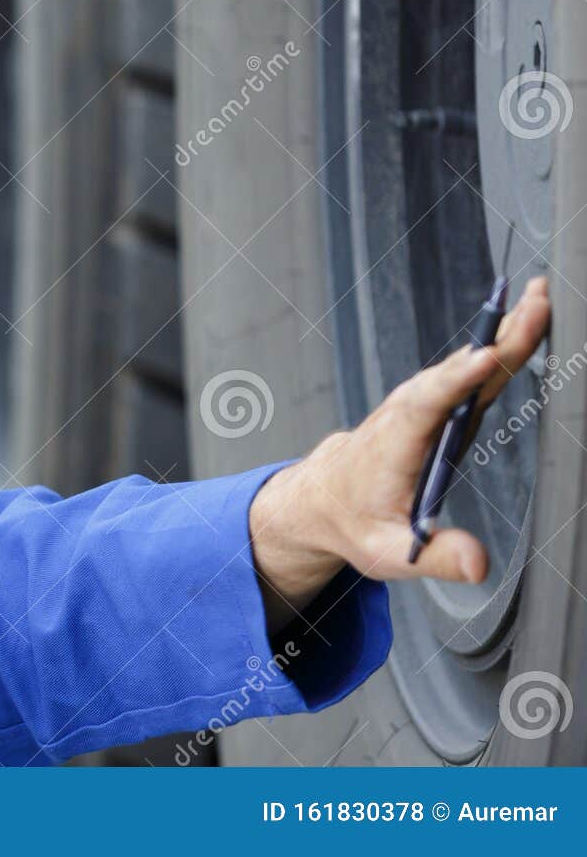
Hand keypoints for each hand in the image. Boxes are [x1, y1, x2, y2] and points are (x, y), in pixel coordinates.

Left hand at [249, 275, 552, 630]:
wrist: (321, 499)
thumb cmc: (352, 523)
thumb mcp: (388, 553)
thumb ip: (434, 557)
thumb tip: (478, 563)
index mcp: (392, 444)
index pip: (424, 405)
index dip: (456, 381)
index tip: (487, 357)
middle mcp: (407, 414)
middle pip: (455, 372)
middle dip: (495, 338)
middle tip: (534, 303)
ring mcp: (421, 405)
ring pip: (466, 364)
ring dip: (502, 331)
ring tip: (541, 299)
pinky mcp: (435, 405)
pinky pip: (470, 371)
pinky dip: (498, 345)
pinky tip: (528, 321)